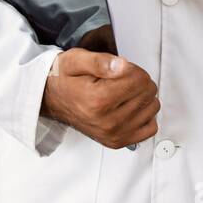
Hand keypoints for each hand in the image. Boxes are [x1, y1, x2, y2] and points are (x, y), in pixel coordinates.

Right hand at [40, 48, 158, 149]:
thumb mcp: (75, 60)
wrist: (50, 100)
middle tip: (118, 79)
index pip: (139, 79)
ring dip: (141, 96)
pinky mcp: (118, 142)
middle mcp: (107, 122)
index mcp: (98, 100)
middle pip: (148, 92)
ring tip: (122, 92)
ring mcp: (114, 134)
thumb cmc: (64, 79)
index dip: (132, 68)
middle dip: (137, 80)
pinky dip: (144, 115)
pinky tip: (129, 106)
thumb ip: (100, 61)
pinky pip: (150, 128)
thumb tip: (122, 66)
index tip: (118, 69)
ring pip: (152, 108)